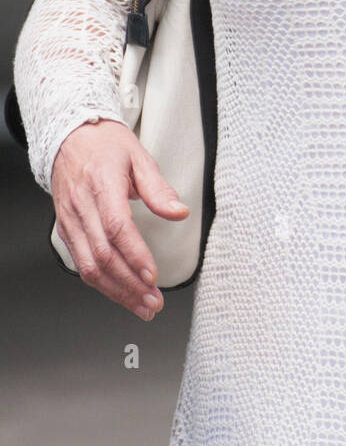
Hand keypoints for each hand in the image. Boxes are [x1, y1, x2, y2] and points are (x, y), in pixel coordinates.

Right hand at [50, 121, 189, 318]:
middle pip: (103, 255)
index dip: (135, 255)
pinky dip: (101, 284)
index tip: (153, 276)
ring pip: (89, 266)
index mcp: (102, 184)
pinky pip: (81, 263)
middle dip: (130, 284)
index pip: (117, 227)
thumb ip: (158, 188)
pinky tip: (121, 293)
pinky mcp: (66, 231)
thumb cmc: (106, 146)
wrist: (70, 138)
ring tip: (142, 306)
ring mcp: (70, 221)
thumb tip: (179, 212)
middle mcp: (82, 206)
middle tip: (154, 302)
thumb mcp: (138, 156)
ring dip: (116, 292)